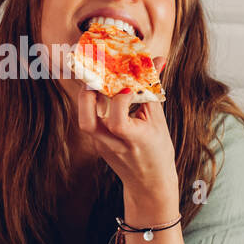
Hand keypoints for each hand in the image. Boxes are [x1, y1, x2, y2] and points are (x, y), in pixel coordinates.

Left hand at [74, 57, 178, 205]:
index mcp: (133, 141)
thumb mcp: (158, 122)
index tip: (129, 86)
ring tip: (100, 80)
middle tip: (101, 74)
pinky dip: (95, 102)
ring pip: (85, 120)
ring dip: (89, 97)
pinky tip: (104, 89)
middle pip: (88, 122)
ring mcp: (101, 144)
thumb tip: (156, 60)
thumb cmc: (157, 151)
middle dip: (90, 94)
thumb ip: (152, 91)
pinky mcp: (96, 142)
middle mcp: (112, 144)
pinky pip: (90, 119)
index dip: (121, 101)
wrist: (148, 183)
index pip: (118, 120)